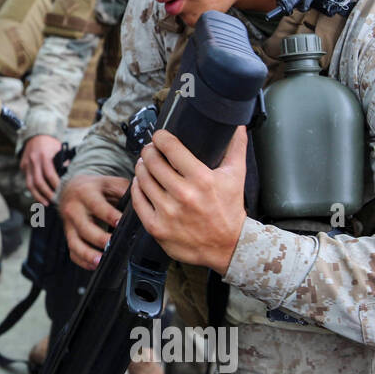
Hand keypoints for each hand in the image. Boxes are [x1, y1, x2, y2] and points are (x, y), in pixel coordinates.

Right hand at [21, 134, 62, 205]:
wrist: (35, 134)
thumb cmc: (50, 143)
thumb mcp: (59, 149)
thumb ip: (63, 161)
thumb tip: (68, 174)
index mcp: (44, 156)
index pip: (50, 174)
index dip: (56, 185)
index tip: (62, 192)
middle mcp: (33, 161)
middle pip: (39, 182)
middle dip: (47, 193)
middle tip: (55, 201)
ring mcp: (26, 164)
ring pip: (30, 184)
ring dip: (38, 196)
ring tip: (46, 203)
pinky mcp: (23, 167)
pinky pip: (28, 181)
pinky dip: (34, 190)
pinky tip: (40, 197)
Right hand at [60, 173, 129, 269]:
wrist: (71, 188)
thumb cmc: (96, 188)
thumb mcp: (110, 183)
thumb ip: (125, 190)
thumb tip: (142, 203)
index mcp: (85, 192)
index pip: (98, 206)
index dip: (110, 216)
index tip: (121, 224)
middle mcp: (73, 208)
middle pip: (84, 227)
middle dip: (99, 239)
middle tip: (113, 246)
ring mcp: (69, 224)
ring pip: (75, 242)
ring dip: (87, 254)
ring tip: (100, 261)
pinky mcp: (68, 235)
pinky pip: (72, 251)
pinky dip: (82, 260)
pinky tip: (94, 265)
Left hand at [130, 126, 248, 273]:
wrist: (227, 247)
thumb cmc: (229, 210)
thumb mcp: (236, 176)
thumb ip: (236, 148)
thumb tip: (237, 126)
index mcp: (202, 179)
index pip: (170, 147)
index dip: (161, 137)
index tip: (159, 136)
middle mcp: (183, 195)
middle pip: (152, 161)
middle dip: (149, 151)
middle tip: (151, 150)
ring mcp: (168, 213)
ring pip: (142, 179)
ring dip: (141, 167)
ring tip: (145, 164)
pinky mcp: (157, 227)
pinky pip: (137, 200)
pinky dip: (137, 188)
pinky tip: (142, 183)